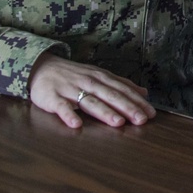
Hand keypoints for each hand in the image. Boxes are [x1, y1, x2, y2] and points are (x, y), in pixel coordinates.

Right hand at [28, 53, 156, 128]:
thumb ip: (121, 84)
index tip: (151, 113)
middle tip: (141, 120)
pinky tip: (76, 125)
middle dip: (127, 107)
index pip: (122, 89)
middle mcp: (88, 82)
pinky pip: (61, 107)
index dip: (137, 101)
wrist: (41, 67)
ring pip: (90, 101)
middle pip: (110, 95)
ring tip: (118, 122)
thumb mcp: (99, 75)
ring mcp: (70, 89)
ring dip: (104, 112)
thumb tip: (144, 92)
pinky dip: (68, 115)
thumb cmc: (74, 75)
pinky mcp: (53, 98)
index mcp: (100, 77)